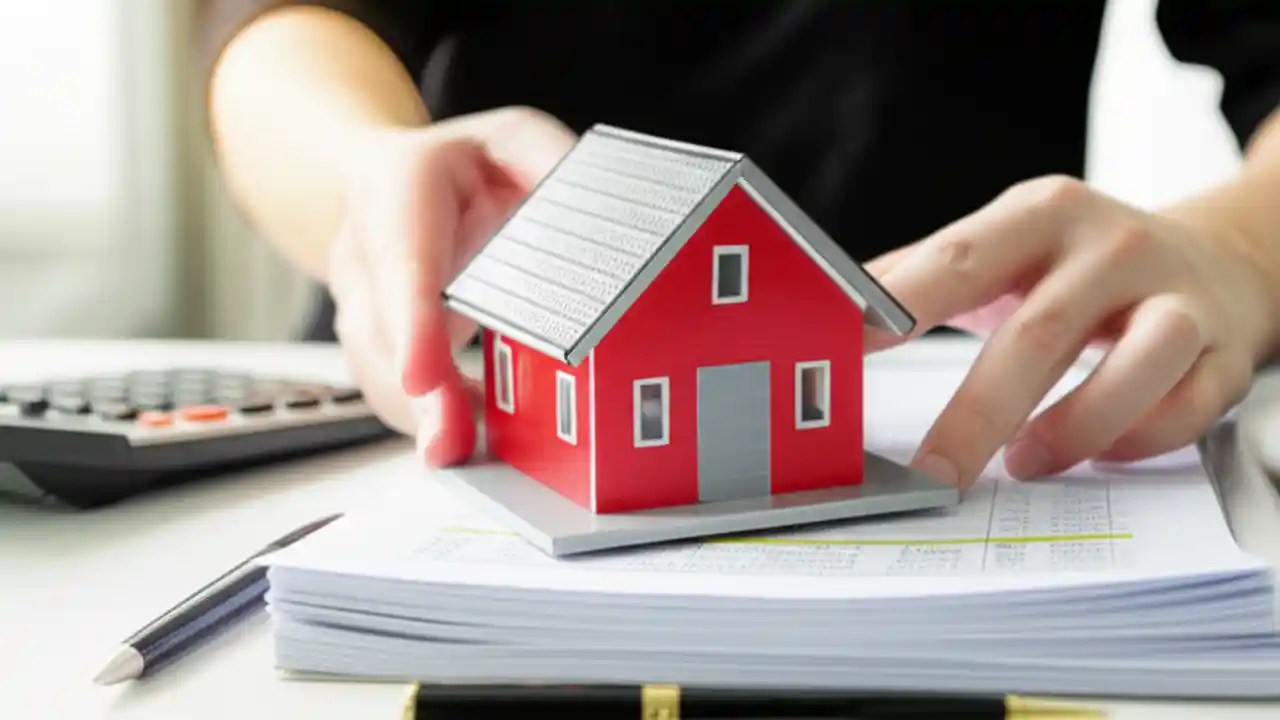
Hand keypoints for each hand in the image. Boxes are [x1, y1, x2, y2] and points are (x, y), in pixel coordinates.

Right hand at [326, 107, 577, 464]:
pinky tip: (465, 441)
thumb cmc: (465, 161)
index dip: (413, 320)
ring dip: (419, 417)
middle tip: (450, 442)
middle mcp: (367, 245)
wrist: (393, 174)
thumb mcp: (515, 138)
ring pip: (377, 369)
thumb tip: (605, 214)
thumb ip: (552, 165)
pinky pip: (391, 386)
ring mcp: (362, 298)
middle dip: (418, 393)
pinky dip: (426, 418)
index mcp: (400, 183)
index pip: (404, 256)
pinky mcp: (374, 340)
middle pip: (382, 329)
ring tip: (461, 452)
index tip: (423, 373)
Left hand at [865, 175, 1278, 488]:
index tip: (841, 355)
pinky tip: (1099, 452)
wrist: (1219, 258)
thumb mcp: (1007, 245)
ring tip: (1023, 462)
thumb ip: (921, 275)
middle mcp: (1111, 249)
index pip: (955, 261)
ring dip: (1073, 428)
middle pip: (1039, 332)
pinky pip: (1185, 408)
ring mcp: (1176, 298)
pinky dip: (1136, 441)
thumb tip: (828, 309)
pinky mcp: (1222, 352)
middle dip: (976, 412)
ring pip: (1137, 367)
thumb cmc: (1083, 263)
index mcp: (1041, 215)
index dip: (895, 311)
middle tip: (930, 469)